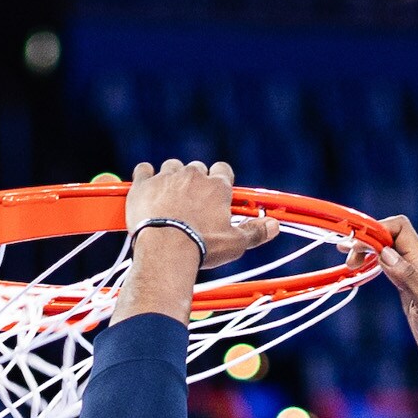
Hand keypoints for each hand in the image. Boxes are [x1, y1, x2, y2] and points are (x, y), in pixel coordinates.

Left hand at [125, 159, 278, 269]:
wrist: (166, 250)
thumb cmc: (202, 247)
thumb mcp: (235, 244)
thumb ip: (255, 232)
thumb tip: (274, 226)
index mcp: (217, 187)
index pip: (223, 170)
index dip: (220, 180)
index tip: (216, 192)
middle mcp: (193, 176)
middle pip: (197, 168)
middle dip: (195, 180)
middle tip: (192, 201)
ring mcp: (166, 178)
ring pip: (172, 166)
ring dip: (172, 177)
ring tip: (170, 197)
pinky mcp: (143, 184)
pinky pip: (144, 169)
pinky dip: (146, 176)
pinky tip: (147, 188)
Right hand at [350, 216, 417, 385]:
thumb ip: (408, 278)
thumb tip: (384, 252)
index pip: (399, 227)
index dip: (375, 229)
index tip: (353, 245)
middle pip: (390, 236)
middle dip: (366, 240)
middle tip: (346, 260)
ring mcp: (414, 280)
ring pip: (388, 253)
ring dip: (367, 253)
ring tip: (348, 265)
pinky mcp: (409, 294)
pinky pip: (389, 270)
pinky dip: (372, 267)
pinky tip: (361, 276)